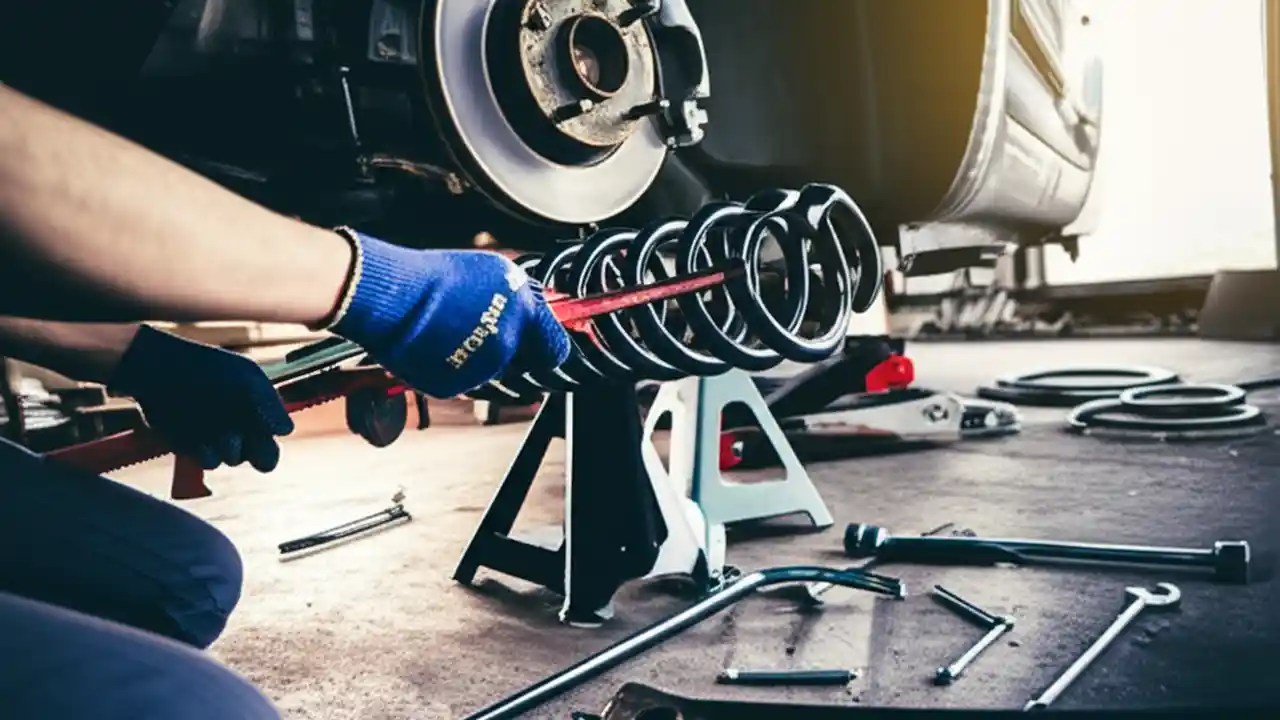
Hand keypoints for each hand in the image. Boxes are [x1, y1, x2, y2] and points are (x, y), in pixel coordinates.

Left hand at [108, 325, 293, 471]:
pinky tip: (199, 435)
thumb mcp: (246, 379)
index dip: (272, 435)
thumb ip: (269, 405)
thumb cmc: (207, 369)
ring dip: (230, 447)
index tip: (265, 428)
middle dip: (261, 455)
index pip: (277, 432)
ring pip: (235, 459)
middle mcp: (239, 425)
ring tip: (218, 427)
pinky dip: (207, 452)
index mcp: (256, 406)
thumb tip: (285, 431)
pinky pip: (209, 462)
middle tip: (252, 444)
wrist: (159, 371)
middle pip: (263, 456)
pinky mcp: (192, 447)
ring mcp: (216, 437)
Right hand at [327, 231, 570, 397]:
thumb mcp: (495, 273)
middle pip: (525, 364)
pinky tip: (439, 344)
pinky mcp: (453, 387)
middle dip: (514, 353)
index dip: (548, 347)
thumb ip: (525, 299)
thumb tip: (541, 311)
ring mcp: (480, 370)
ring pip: (492, 374)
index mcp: (524, 314)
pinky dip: (454, 369)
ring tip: (453, 330)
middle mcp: (507, 345)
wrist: (393, 297)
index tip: (542, 344)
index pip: (557, 349)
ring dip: (480, 358)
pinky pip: (463, 382)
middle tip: (488, 332)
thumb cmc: (439, 279)